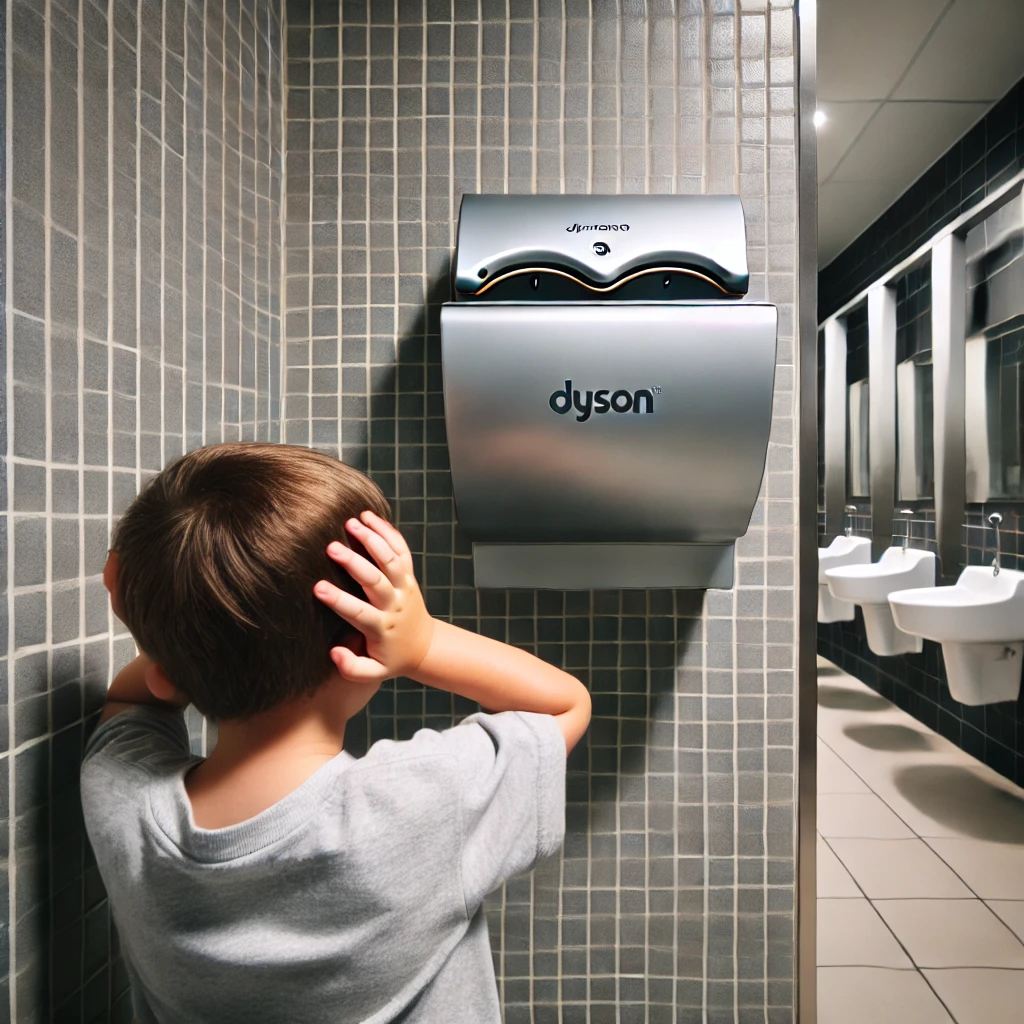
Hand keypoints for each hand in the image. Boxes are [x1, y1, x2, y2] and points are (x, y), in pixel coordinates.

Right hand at [313, 511, 434, 683]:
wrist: (424, 647)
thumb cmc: (392, 658)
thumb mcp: (374, 673)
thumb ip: (352, 668)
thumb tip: (334, 653)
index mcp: (382, 627)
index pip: (359, 612)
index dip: (339, 600)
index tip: (317, 587)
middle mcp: (394, 604)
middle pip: (376, 579)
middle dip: (354, 562)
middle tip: (331, 547)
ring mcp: (404, 586)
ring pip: (391, 559)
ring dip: (372, 539)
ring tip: (351, 522)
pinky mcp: (409, 576)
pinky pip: (402, 550)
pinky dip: (388, 531)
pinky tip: (369, 516)